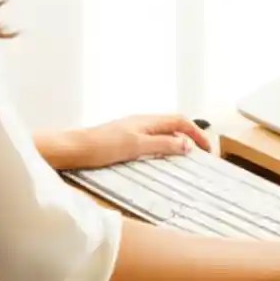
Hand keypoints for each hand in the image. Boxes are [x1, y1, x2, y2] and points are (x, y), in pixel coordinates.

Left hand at [35, 114, 212, 170]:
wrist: (72, 149)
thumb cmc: (101, 146)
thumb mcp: (137, 147)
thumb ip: (162, 145)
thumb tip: (187, 144)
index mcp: (147, 120)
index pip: (181, 121)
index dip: (197, 133)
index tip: (207, 150)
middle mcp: (142, 121)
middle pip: (174, 124)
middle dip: (191, 136)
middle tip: (200, 154)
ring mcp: (132, 130)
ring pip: (163, 132)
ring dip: (177, 142)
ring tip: (184, 158)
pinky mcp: (124, 140)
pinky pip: (152, 139)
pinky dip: (163, 147)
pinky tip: (160, 160)